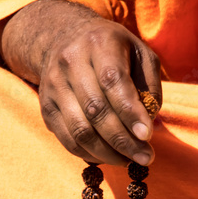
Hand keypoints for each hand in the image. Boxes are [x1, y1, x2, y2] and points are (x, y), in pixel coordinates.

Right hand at [0, 0, 161, 165]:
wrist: (63, 38)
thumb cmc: (113, 50)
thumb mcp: (140, 54)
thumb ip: (149, 87)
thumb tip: (151, 124)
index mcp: (99, 44)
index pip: (113, 81)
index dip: (130, 112)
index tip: (147, 136)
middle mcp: (71, 62)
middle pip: (96, 110)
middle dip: (123, 140)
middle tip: (145, 158)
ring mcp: (54, 86)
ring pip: (80, 129)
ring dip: (107, 153)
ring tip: (129, 161)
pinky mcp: (46, 107)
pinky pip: (67, 139)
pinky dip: (90, 154)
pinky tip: (109, 156)